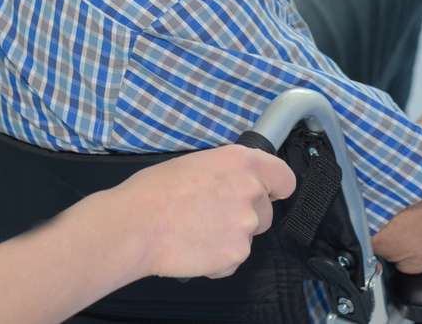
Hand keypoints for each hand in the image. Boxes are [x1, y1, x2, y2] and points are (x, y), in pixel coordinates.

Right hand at [100, 145, 295, 280]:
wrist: (137, 224)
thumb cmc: (155, 189)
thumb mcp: (196, 163)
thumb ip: (225, 172)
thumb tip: (232, 183)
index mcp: (241, 161)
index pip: (284, 178)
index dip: (274, 188)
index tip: (265, 194)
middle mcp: (250, 191)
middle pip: (265, 211)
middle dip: (244, 215)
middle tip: (211, 215)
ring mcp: (246, 226)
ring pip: (247, 236)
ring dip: (229, 237)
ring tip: (195, 232)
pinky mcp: (236, 255)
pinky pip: (233, 259)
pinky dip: (217, 258)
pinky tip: (193, 247)